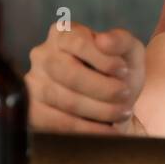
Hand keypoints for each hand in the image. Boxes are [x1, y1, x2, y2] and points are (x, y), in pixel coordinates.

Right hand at [25, 21, 145, 133]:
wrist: (116, 104)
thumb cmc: (119, 73)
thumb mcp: (129, 52)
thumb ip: (121, 41)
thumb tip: (104, 40)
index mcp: (63, 34)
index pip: (77, 42)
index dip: (103, 59)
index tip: (123, 70)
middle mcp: (43, 55)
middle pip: (68, 73)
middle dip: (102, 88)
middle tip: (124, 95)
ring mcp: (34, 84)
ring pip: (65, 100)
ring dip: (99, 110)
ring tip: (121, 113)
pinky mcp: (34, 111)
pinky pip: (57, 123)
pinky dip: (87, 129)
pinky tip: (107, 130)